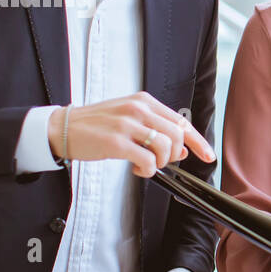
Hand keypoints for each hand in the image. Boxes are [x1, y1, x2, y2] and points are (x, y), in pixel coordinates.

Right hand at [48, 91, 215, 178]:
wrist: (63, 127)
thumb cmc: (97, 125)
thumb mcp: (129, 121)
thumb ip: (155, 131)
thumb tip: (183, 150)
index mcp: (144, 101)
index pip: (181, 121)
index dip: (198, 140)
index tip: (208, 155)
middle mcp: (138, 109)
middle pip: (177, 134)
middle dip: (175, 154)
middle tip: (161, 162)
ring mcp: (127, 124)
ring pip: (165, 147)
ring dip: (160, 163)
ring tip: (146, 165)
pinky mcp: (116, 142)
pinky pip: (147, 160)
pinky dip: (148, 170)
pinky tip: (137, 169)